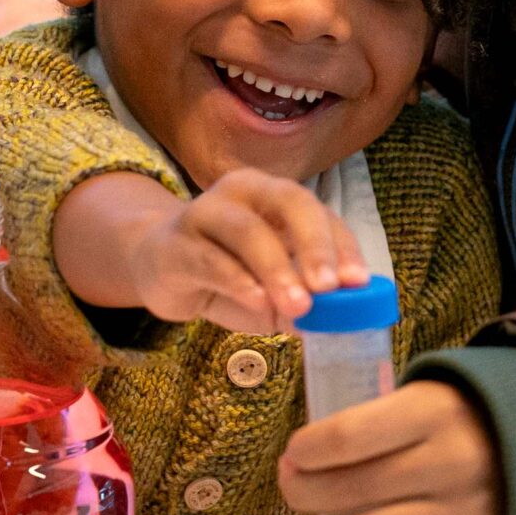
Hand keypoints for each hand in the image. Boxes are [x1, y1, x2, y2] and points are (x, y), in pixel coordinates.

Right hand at [123, 168, 366, 331]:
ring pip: (248, 230)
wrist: (157, 266)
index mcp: (274, 194)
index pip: (318, 212)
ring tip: (299, 305)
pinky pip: (210, 259)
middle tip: (330, 287)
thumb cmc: (227, 272)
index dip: (341, 245)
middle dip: (315, 244)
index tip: (358, 282)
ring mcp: (204, 213)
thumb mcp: (272, 289)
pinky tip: (257, 301)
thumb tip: (341, 322)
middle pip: (289, 201)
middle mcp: (242, 191)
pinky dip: (238, 281)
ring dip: (277, 270)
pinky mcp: (174, 245)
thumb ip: (304, 301)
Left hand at [274, 379, 504, 514]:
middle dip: (303, 492)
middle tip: (288, 489)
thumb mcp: (428, 396)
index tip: (293, 454)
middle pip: (355, 488)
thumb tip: (305, 457)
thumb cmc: (464, 421)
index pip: (351, 436)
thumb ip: (376, 421)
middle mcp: (450, 465)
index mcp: (434, 414)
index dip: (307, 450)